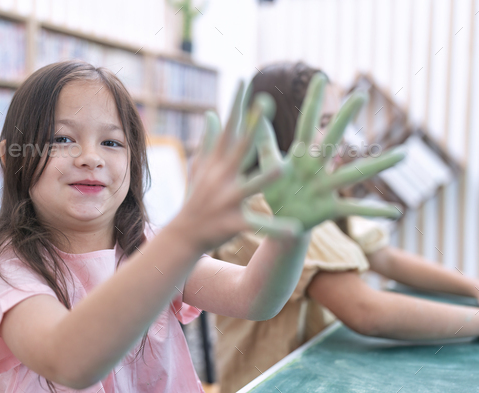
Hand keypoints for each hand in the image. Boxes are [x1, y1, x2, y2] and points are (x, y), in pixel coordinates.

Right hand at [176, 82, 285, 251]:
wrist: (185, 233)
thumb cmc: (197, 195)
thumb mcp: (201, 166)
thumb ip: (210, 139)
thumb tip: (210, 113)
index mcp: (218, 162)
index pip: (229, 128)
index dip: (236, 105)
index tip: (244, 80)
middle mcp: (222, 177)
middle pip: (240, 148)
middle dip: (252, 126)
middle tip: (266, 102)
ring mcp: (228, 200)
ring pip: (250, 187)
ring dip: (266, 179)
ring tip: (284, 169)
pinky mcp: (234, 223)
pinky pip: (258, 226)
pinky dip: (274, 229)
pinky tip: (293, 228)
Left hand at [244, 72, 405, 231]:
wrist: (281, 222)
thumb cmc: (276, 190)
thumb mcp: (268, 166)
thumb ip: (263, 142)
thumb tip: (254, 114)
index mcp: (300, 156)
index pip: (307, 125)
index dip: (313, 103)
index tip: (321, 77)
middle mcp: (316, 168)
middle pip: (332, 140)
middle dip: (344, 119)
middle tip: (360, 95)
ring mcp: (325, 187)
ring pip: (354, 174)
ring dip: (379, 165)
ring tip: (403, 155)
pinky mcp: (329, 209)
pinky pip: (353, 210)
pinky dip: (373, 211)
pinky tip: (395, 211)